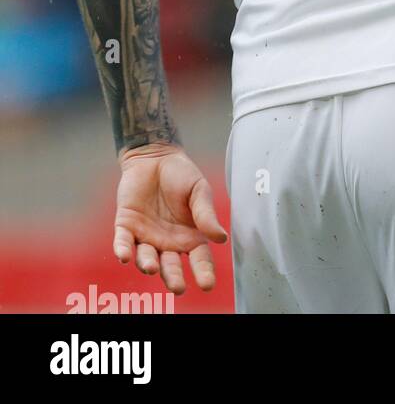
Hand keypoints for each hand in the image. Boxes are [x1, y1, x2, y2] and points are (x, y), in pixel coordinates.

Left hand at [114, 142, 227, 294]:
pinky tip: (124, 256)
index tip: (207, 285)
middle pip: (171, 266)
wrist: (155, 156)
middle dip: (173, 277)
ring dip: (147, 264)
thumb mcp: (199, 190)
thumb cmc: (181, 174)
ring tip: (152, 267)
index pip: (199, 259)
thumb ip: (206, 214)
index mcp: (190, 235)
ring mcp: (146, 236)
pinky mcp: (126, 226)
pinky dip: (122, 250)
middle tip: (177, 288)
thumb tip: (220, 238)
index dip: (203, 272)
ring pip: (146, 257)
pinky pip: (123, 242)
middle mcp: (168, 242)